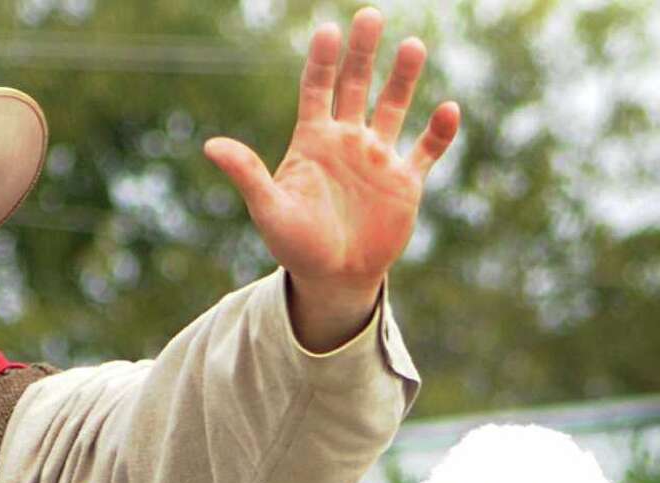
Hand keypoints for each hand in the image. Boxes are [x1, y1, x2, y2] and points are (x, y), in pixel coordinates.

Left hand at [204, 8, 459, 350]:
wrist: (334, 280)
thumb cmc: (297, 246)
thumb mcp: (269, 211)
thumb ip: (248, 175)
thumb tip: (210, 146)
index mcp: (314, 139)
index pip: (317, 88)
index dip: (322, 60)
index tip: (328, 32)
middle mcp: (348, 139)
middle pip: (355, 84)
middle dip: (362, 52)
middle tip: (370, 17)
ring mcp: (378, 158)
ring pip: (393, 107)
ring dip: (403, 78)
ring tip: (413, 46)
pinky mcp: (405, 183)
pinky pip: (425, 151)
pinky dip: (438, 133)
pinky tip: (449, 110)